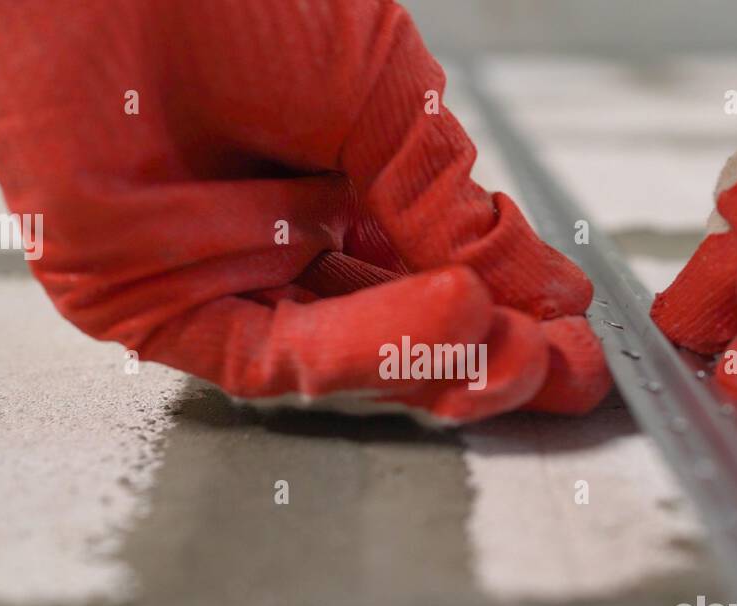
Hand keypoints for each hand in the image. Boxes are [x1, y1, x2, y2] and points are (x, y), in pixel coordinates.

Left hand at [0, 0, 610, 424]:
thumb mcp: (385, 102)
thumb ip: (455, 208)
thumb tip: (552, 291)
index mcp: (341, 193)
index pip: (438, 284)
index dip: (515, 322)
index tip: (585, 351)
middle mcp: (284, 248)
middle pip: (392, 342)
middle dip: (486, 364)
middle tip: (561, 372)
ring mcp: (220, 281)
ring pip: (339, 365)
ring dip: (434, 364)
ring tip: (512, 348)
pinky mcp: (151, 307)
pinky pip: (265, 358)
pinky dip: (358, 352)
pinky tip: (443, 321)